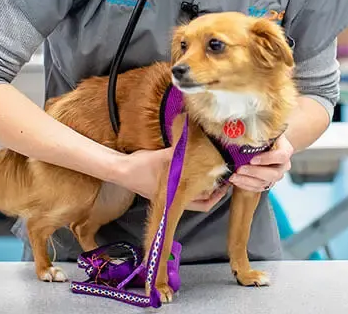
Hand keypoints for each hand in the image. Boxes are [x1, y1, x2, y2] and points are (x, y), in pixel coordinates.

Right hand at [114, 149, 229, 211]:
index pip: (204, 203)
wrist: (120, 170)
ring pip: (192, 197)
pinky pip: (182, 190)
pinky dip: (191, 184)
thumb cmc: (141, 167)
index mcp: (176, 196)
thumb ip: (181, 152)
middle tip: (223, 179)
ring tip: (211, 173)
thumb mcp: (164, 157)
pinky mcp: (162, 189)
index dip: (218, 195)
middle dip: (214, 192)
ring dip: (203, 188)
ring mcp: (167, 195)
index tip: (226, 183)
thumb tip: (197, 143)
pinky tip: (192, 170)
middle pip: (201, 202)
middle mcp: (173, 199)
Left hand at [229, 134, 293, 192]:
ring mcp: (276, 176)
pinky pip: (257, 188)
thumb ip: (259, 132)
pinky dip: (245, 185)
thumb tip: (241, 129)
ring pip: (264, 183)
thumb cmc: (265, 135)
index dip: (267, 159)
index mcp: (286, 150)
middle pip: (273, 174)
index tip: (252, 159)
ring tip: (233, 176)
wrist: (267, 143)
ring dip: (247, 181)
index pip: (281, 156)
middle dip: (254, 172)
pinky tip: (235, 181)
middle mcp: (283, 166)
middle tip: (239, 169)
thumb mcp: (265, 131)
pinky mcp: (267, 183)